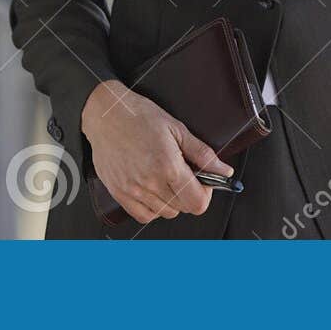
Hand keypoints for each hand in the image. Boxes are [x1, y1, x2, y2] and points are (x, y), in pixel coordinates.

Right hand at [81, 79, 233, 222]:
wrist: (106, 115)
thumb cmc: (140, 117)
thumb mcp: (178, 129)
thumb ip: (203, 154)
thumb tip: (223, 170)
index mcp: (168, 167)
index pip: (198, 202)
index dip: (207, 193)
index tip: (204, 180)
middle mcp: (150, 183)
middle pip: (183, 208)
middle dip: (190, 193)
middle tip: (185, 174)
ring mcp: (133, 191)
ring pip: (165, 213)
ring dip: (172, 200)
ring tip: (167, 178)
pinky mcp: (119, 194)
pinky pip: (143, 216)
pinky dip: (153, 208)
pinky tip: (154, 189)